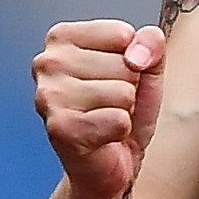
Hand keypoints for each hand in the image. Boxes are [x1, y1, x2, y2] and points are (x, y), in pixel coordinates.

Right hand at [32, 20, 165, 198]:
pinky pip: (119, 121)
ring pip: (123, 93)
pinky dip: (120, 132)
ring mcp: (49, 96)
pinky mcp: (60, 128)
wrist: (107, 164)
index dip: (133, 61)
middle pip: (124, 64)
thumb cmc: (121, 110)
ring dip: (124, 111)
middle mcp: (46, 62)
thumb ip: (151, 43)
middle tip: (109, 106)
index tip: (114, 79)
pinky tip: (102, 137)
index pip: (123, 34)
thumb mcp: (147, 67)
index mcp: (62, 38)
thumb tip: (137, 55)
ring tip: (105, 120)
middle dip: (128, 88)